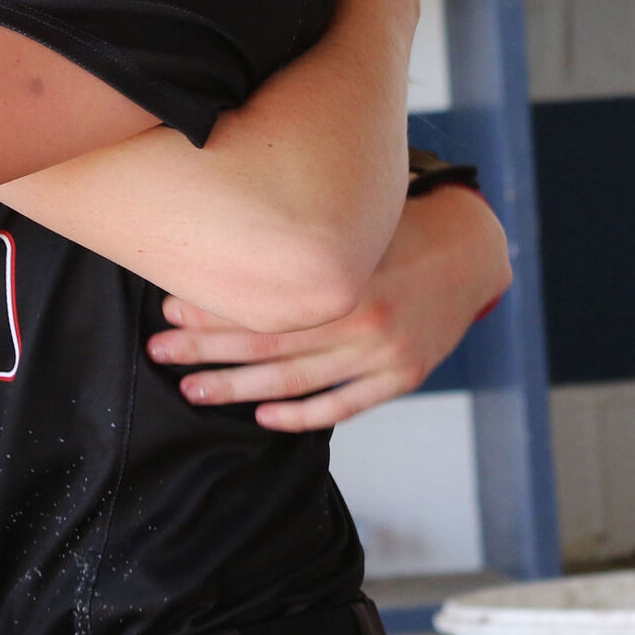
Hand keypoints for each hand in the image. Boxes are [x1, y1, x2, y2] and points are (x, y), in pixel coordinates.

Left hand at [147, 184, 509, 430]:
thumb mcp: (357, 218)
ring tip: (193, 388)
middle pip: (271, 342)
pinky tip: (263, 416)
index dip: (216, 309)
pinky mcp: (404, 376)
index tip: (171, 310)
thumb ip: (306, 231)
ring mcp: (386, 354)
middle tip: (161, 351)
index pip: (267, 300)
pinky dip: (302, 415)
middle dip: (209, 350)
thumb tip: (232, 227)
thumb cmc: (401, 225)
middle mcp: (365, 318)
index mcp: (347, 274)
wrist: (474, 251)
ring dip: (240, 387)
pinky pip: (344, 406)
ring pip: (299, 380)